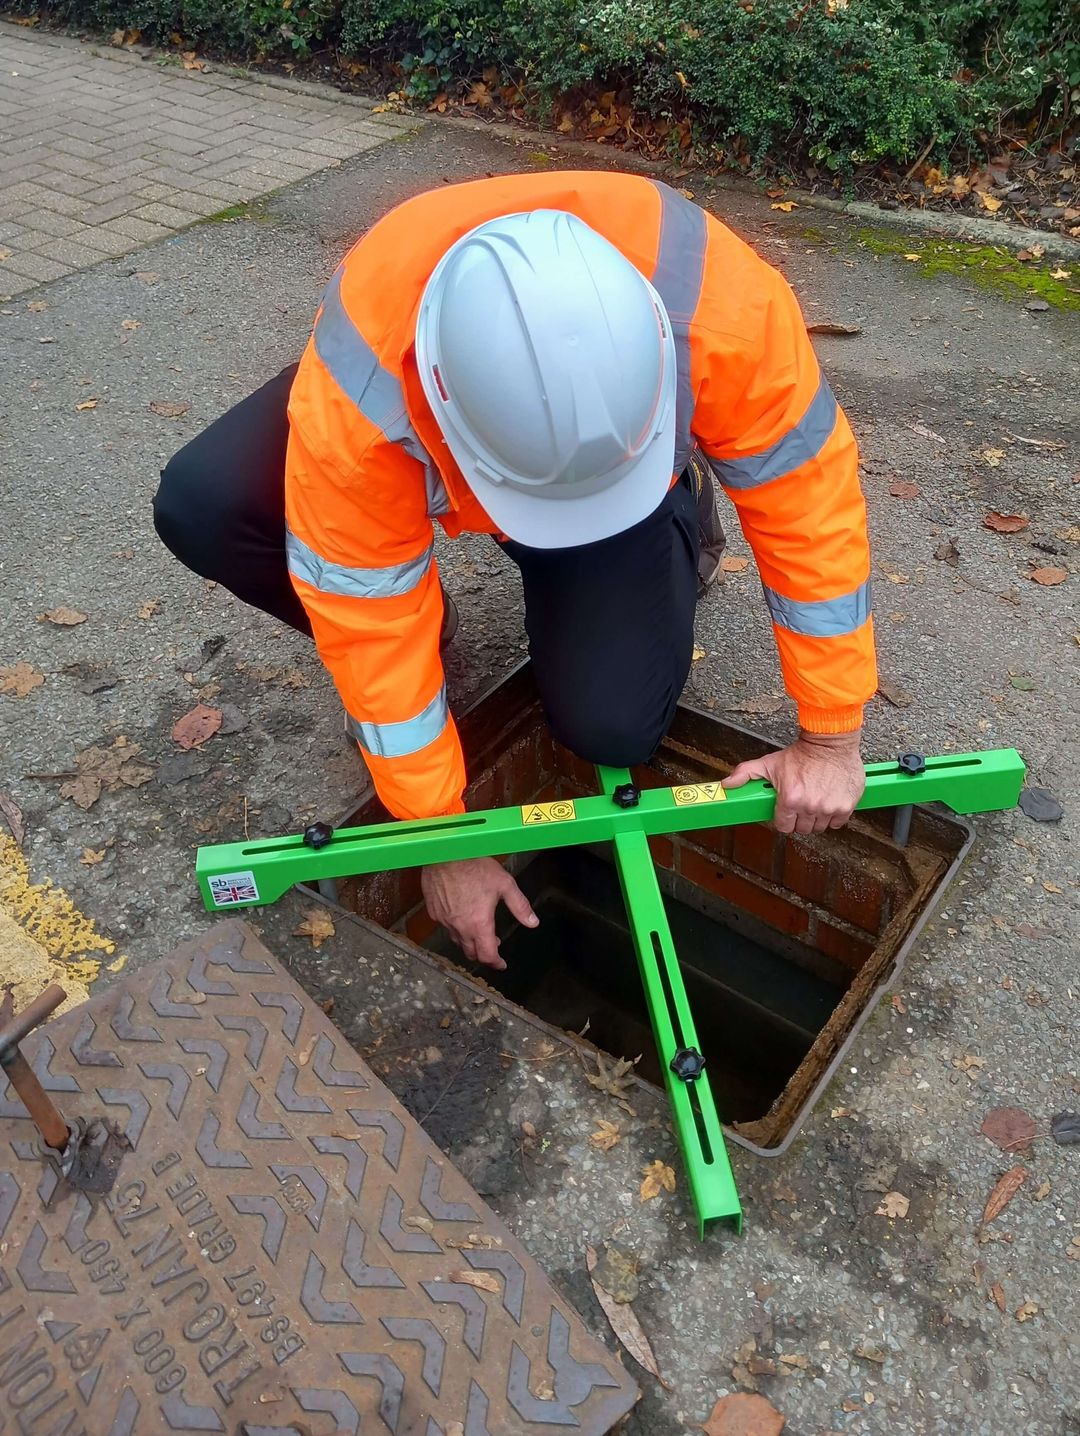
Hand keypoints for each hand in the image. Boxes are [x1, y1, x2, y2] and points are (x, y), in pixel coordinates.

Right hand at [421, 857, 537, 970]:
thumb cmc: (475, 866)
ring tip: (478, 933)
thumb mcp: (505, 884)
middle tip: (492, 950)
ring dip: (469, 942)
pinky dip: (455, 928)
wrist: (445, 853)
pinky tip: (461, 917)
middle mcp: (460, 927)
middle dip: (483, 954)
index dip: (496, 963)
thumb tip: (533, 923)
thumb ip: (519, 906)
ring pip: (457, 940)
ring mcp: (445, 920)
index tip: (501, 964)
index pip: (487, 955)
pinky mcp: (434, 911)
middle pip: (471, 952)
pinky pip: (446, 926)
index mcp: (479, 924)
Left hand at [722, 731, 864, 834]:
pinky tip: (828, 803)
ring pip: (819, 827)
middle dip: (799, 819)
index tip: (786, 811)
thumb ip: (746, 773)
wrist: (830, 742)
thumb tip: (727, 784)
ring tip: (814, 801)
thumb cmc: (801, 754)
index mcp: (790, 799)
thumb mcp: (769, 763)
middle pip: (802, 829)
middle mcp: (810, 806)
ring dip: (816, 818)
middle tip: (800, 804)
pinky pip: (837, 823)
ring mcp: (829, 807)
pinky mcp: (845, 806)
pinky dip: (833, 816)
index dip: (783, 818)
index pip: (783, 826)